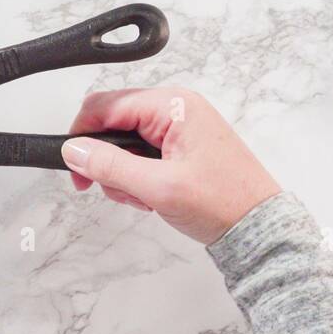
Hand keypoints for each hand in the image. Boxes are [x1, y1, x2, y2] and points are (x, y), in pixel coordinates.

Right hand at [61, 88, 279, 243]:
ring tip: (142, 198)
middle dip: (106, 160)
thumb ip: (110, 166)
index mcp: (172, 105)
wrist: (258, 228)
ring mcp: (178, 128)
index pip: (106, 106)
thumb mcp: (158, 187)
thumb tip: (74, 150)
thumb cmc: (224, 202)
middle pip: (113, 123)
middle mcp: (175, 108)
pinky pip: (141, 154)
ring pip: (124, 142)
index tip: (74, 168)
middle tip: (112, 190)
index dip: (82, 136)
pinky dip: (137, 177)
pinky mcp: (180, 147)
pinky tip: (151, 197)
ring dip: (122, 174)